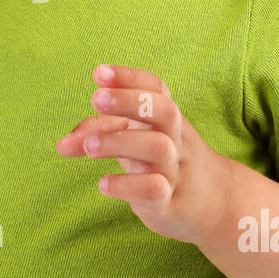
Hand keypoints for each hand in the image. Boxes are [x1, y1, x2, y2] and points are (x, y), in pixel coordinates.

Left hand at [55, 64, 230, 242]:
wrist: (217, 205)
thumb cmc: (165, 164)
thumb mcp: (136, 142)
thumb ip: (100, 135)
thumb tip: (61, 144)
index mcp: (166, 119)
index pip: (156, 88)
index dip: (129, 78)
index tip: (99, 73)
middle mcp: (175, 139)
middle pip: (164, 110)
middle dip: (129, 101)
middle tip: (95, 100)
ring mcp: (175, 170)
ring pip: (157, 147)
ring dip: (119, 141)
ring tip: (89, 147)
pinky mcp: (171, 202)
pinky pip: (154, 189)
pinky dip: (127, 185)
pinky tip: (103, 184)